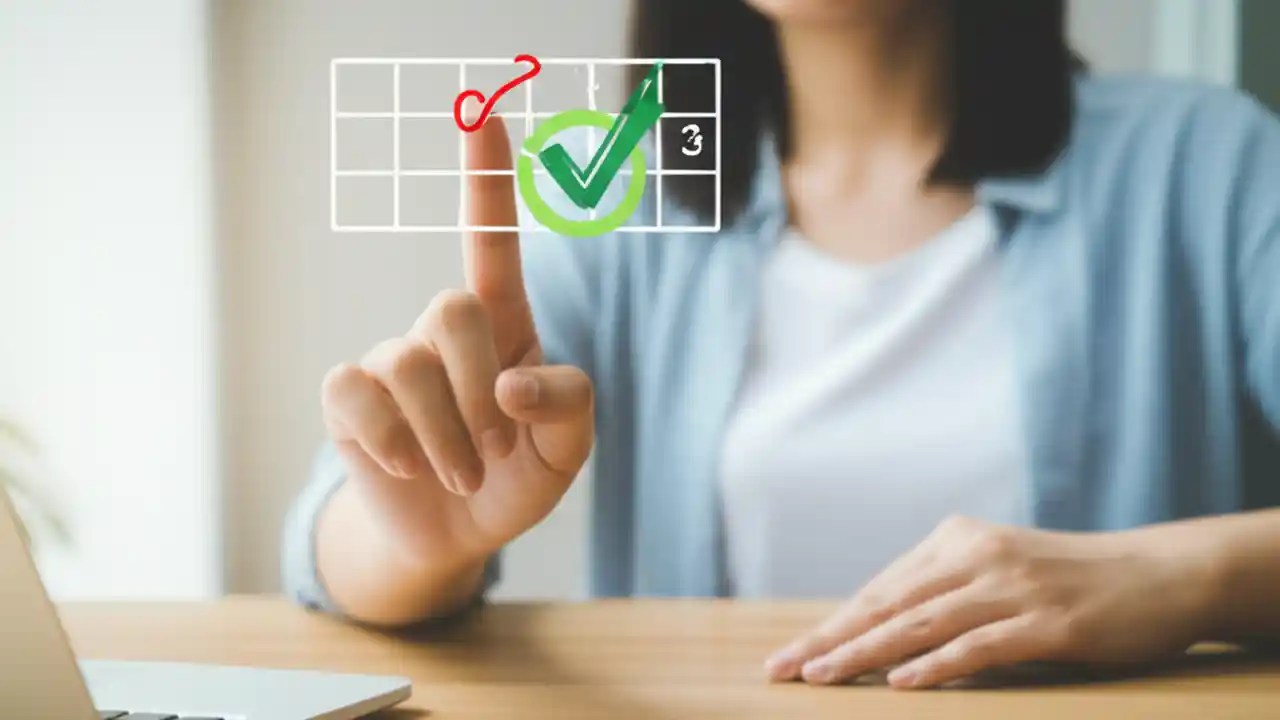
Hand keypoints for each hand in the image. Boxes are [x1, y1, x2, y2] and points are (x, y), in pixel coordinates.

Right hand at [320, 116, 593, 570]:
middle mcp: (442, 331)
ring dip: (445, 437)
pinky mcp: (348, 399)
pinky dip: (393, 442)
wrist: (455, 534)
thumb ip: (567, 406)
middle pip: (452, 308)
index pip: (491, 244)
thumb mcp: (567, 451)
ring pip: (406, 363)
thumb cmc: (516, 477)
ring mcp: (390, 360)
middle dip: (479, 390)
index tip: (482, 112)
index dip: (486, 181)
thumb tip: (511, 383)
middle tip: (494, 448)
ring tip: (463, 475)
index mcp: (504, 327)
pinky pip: (357, 393)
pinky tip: (405, 468)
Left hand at [766, 516, 1219, 688]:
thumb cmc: (1070, 579)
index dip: (832, 624)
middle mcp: (978, 556)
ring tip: (822, 677)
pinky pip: (980, 646)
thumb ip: (945, 589)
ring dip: (865, 654)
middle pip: (888, 604)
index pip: (881, 589)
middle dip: (829, 640)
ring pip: (921, 624)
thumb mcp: (999, 570)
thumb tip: (879, 629)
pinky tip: (901, 683)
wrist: (1159, 574)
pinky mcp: (1047, 622)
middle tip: (782, 669)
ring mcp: (1012, 587)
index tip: (790, 653)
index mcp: (958, 539)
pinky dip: (937, 665)